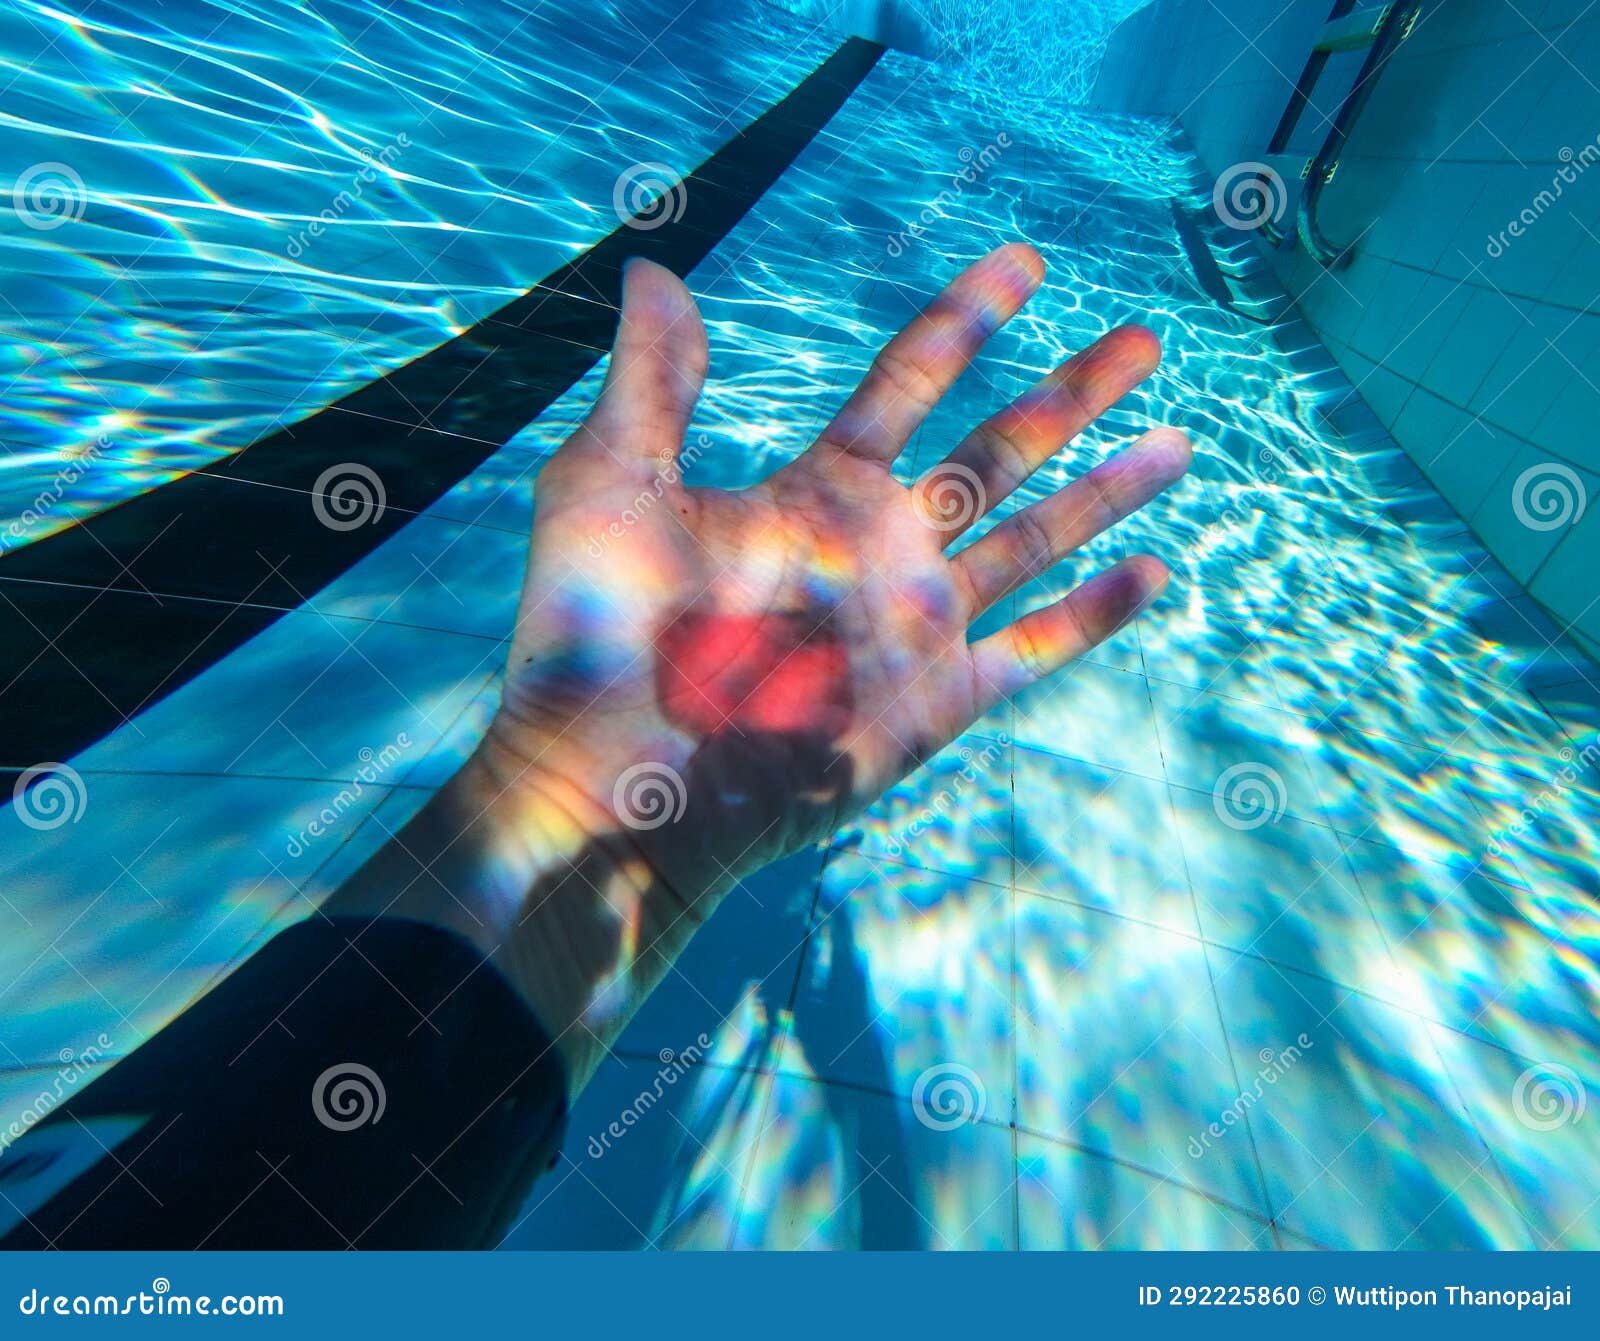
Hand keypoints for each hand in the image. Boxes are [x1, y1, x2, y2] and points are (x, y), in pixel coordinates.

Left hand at [334, 244, 1191, 1083]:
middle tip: (1141, 339)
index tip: (1024, 263)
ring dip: (1104, 491)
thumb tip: (657, 270)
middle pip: (998, 452)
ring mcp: (914, 626)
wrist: (616, 782)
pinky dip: (1092, 618)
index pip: (910, 382)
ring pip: (1034, 540)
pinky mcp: (933, 704)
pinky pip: (1032, 652)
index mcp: (817, 493)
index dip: (967, 318)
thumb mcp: (609, 485)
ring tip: (1173, 441)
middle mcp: (880, 548)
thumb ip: (651, 383)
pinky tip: (1150, 573)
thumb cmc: (597, 639)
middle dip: (1070, 394)